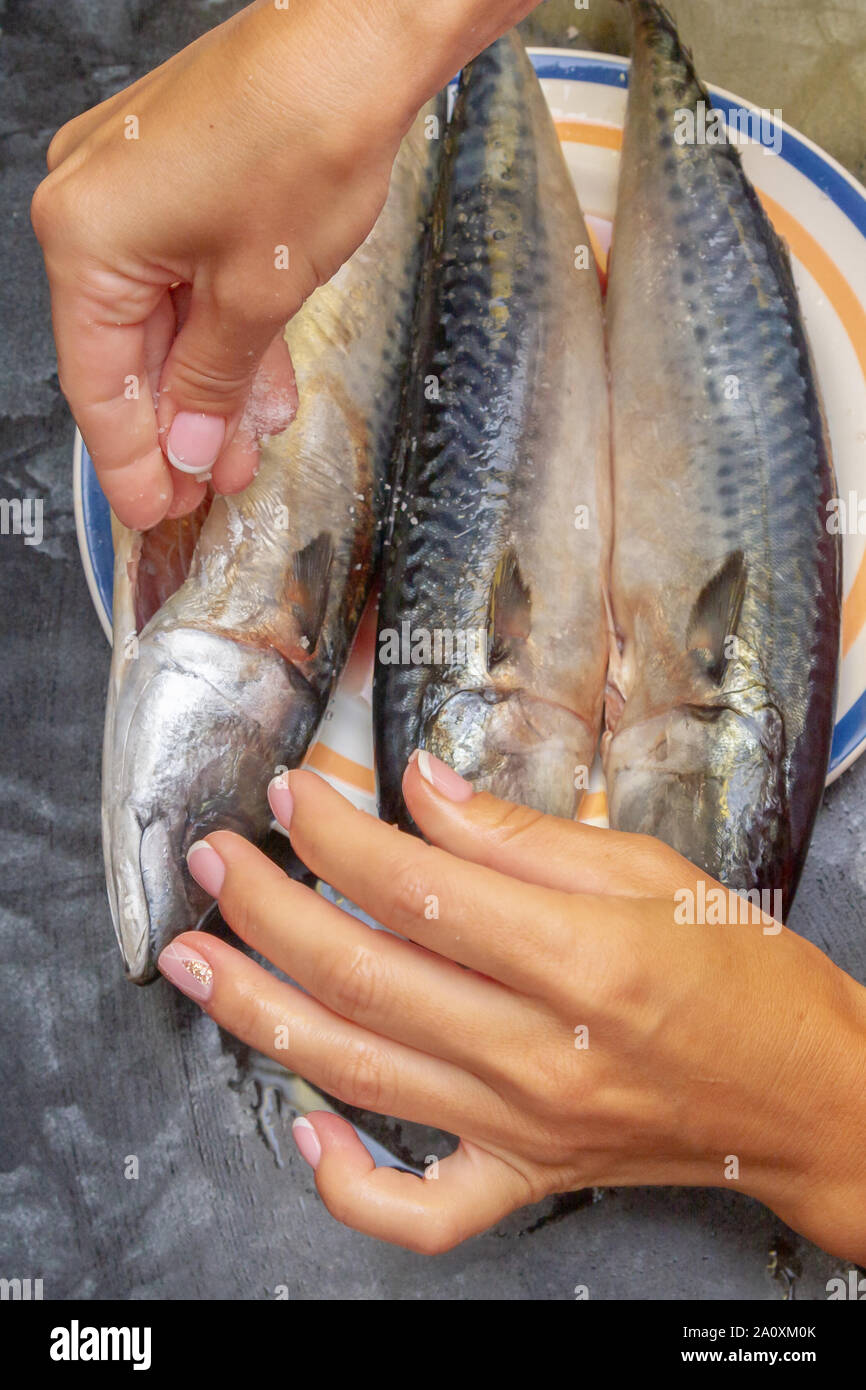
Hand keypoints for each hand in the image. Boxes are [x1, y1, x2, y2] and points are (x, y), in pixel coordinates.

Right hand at [31, 0, 537, 527]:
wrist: (357, 36)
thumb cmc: (305, 132)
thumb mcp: (257, 295)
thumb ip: (214, 381)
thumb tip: (190, 444)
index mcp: (87, 236)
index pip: (97, 383)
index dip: (128, 460)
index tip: (152, 509)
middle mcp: (94, 206)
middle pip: (130, 353)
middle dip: (180, 428)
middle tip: (209, 489)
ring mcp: (137, 188)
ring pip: (168, 320)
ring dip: (209, 389)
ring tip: (242, 451)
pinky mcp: (183, 178)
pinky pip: (192, 278)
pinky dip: (225, 334)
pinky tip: (257, 386)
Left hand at [158, 752, 865, 1259]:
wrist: (810, 1095)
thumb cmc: (747, 974)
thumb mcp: (652, 869)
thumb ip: (523, 834)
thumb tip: (421, 788)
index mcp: (578, 957)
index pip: (413, 886)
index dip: (333, 832)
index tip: (295, 793)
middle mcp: (537, 1050)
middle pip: (359, 973)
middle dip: (265, 905)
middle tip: (216, 857)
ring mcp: (522, 1126)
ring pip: (353, 1070)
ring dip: (256, 1009)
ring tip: (192, 958)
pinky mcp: (525, 1175)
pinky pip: (415, 1211)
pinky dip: (345, 1181)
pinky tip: (301, 1124)